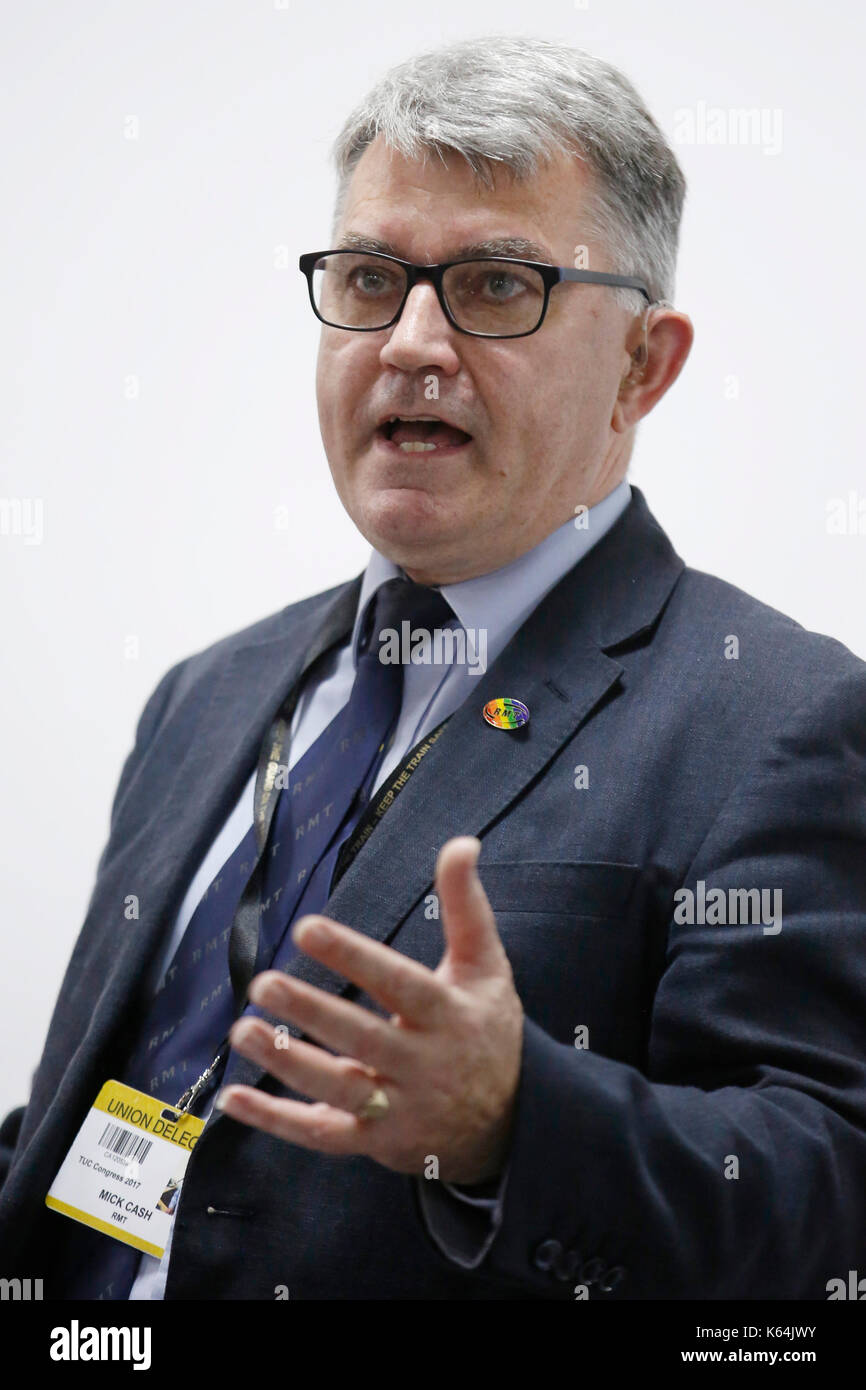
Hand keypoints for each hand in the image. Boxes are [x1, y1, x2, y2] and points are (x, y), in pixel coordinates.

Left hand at [216, 836, 523, 1183]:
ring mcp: (398, 1110)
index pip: (398, 984)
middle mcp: (423, 1065)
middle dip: (309, 1012)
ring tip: (243, 1030)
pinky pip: (320, 1133)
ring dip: (286, 1062)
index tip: (308, 929)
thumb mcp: (487, 967)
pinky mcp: (375, 1143)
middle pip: (362, 1039)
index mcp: (448, 1015)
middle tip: (262, 983)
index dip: (353, 957)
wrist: (510, 1124)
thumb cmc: (487, 1031)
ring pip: (337, 1088)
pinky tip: (233, 1098)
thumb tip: (461, 843)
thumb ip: (466, 905)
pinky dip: (275, 1120)